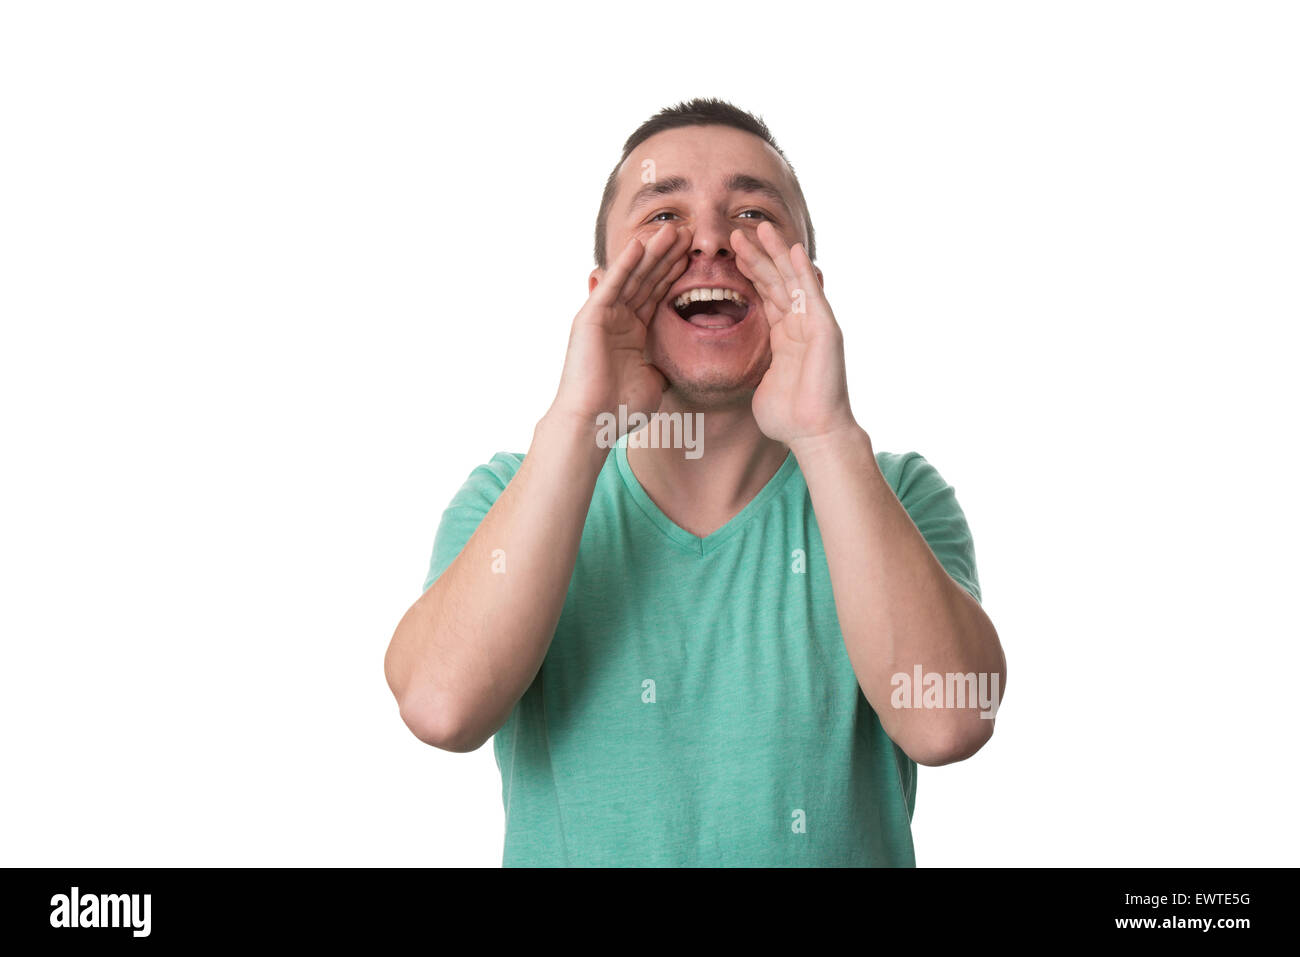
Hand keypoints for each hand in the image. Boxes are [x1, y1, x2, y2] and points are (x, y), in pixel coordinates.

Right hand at [550, 224, 691, 434]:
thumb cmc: (621, 409)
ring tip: (672, 230)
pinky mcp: (591, 315)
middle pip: (647, 280)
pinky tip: (641, 244)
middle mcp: (618, 319)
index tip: (695, 255)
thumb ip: (664, 366)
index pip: (658, 294)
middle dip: (668, 256)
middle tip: (688, 233)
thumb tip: (677, 366)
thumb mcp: (655, 382)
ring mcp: (604, 315)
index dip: (676, 274)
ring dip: (651, 252)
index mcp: (634, 333)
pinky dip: (626, 264)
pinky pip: (613, 284)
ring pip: (632, 277)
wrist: (594, 421)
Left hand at [733, 221, 858, 448]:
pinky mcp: (825, 329)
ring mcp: (814, 325)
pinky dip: (802, 270)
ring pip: (791, 281)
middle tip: (736, 233)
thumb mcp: (760, 383)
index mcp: (784, 337)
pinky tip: (793, 248)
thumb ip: (753, 365)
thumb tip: (731, 365)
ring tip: (758, 228)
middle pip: (775, 282)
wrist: (812, 434)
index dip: (748, 274)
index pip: (764, 296)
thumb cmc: (787, 417)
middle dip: (757, 256)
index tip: (729, 256)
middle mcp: (801, 325)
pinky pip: (811, 294)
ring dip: (775, 253)